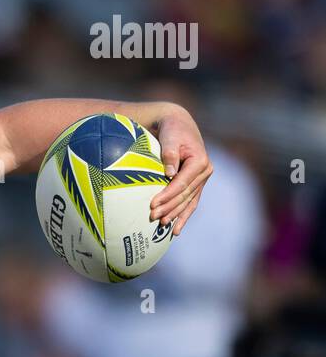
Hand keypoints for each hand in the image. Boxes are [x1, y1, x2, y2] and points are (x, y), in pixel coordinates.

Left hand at [148, 106, 212, 236]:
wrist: (179, 126)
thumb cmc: (172, 131)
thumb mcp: (170, 137)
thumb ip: (170, 154)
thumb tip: (169, 173)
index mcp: (200, 161)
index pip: (182, 183)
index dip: (167, 196)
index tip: (153, 205)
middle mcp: (205, 171)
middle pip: (185, 195)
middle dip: (169, 208)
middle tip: (152, 217)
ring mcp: (202, 179)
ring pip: (188, 202)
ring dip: (175, 215)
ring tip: (161, 225)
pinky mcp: (197, 184)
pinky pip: (191, 203)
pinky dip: (183, 216)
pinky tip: (176, 230)